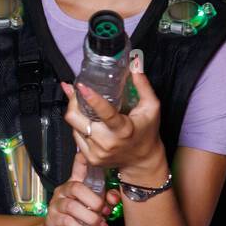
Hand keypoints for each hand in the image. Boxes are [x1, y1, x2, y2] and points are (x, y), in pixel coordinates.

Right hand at [29, 151, 120, 225]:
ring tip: (100, 225)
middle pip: (77, 188)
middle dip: (95, 201)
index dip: (84, 159)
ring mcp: (56, 204)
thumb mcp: (93, 208)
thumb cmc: (77, 218)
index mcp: (75, 183)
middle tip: (104, 212)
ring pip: (72, 207)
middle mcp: (64, 190)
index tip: (91, 153)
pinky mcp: (53, 219)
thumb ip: (106, 200)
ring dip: (91, 218)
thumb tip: (114, 198)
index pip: (78, 165)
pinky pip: (68, 223)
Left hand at [61, 56, 163, 178]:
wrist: (143, 160)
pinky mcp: (90, 158)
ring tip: (84, 107)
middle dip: (73, 102)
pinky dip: (79, 127)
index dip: (91, 98)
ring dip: (76, 114)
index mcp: (124, 130)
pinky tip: (88, 123)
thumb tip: (135, 65)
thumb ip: (143, 85)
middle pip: (77, 119)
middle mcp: (107, 143)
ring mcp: (97, 152)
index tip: (80, 86)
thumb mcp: (152, 107)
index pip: (105, 113)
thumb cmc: (147, 131)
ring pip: (73, 126)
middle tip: (77, 92)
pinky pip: (75, 137)